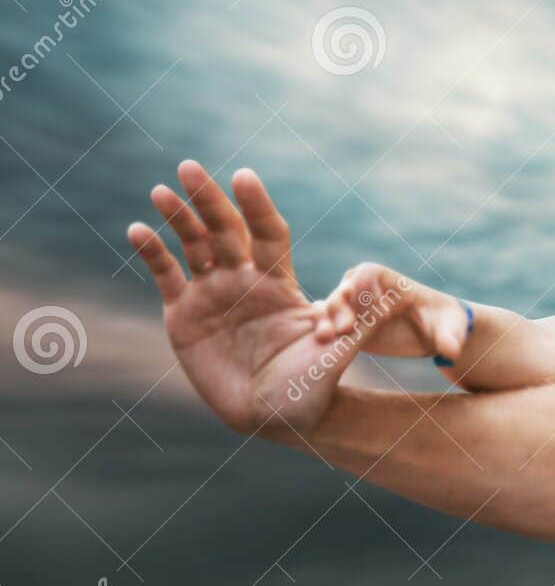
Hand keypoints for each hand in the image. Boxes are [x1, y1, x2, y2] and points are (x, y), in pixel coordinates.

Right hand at [126, 161, 363, 436]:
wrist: (275, 419)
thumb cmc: (312, 387)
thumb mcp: (338, 352)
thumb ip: (358, 321)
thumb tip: (386, 290)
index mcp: (279, 281)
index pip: (268, 233)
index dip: (256, 206)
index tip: (245, 177)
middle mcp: (244, 279)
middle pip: (225, 229)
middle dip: (209, 199)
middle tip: (190, 166)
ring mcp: (212, 294)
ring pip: (193, 245)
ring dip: (178, 217)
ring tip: (161, 191)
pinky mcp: (184, 315)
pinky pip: (166, 276)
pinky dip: (152, 252)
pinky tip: (137, 230)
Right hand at [311, 262, 472, 375]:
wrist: (436, 336)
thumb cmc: (446, 323)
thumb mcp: (451, 328)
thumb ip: (449, 338)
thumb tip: (451, 353)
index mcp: (388, 279)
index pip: (365, 274)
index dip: (360, 288)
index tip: (361, 307)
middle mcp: (366, 290)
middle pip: (343, 291)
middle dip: (339, 307)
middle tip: (344, 329)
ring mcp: (354, 310)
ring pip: (330, 310)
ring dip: (324, 321)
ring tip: (325, 339)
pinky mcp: (348, 330)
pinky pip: (328, 327)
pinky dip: (321, 334)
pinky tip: (319, 348)